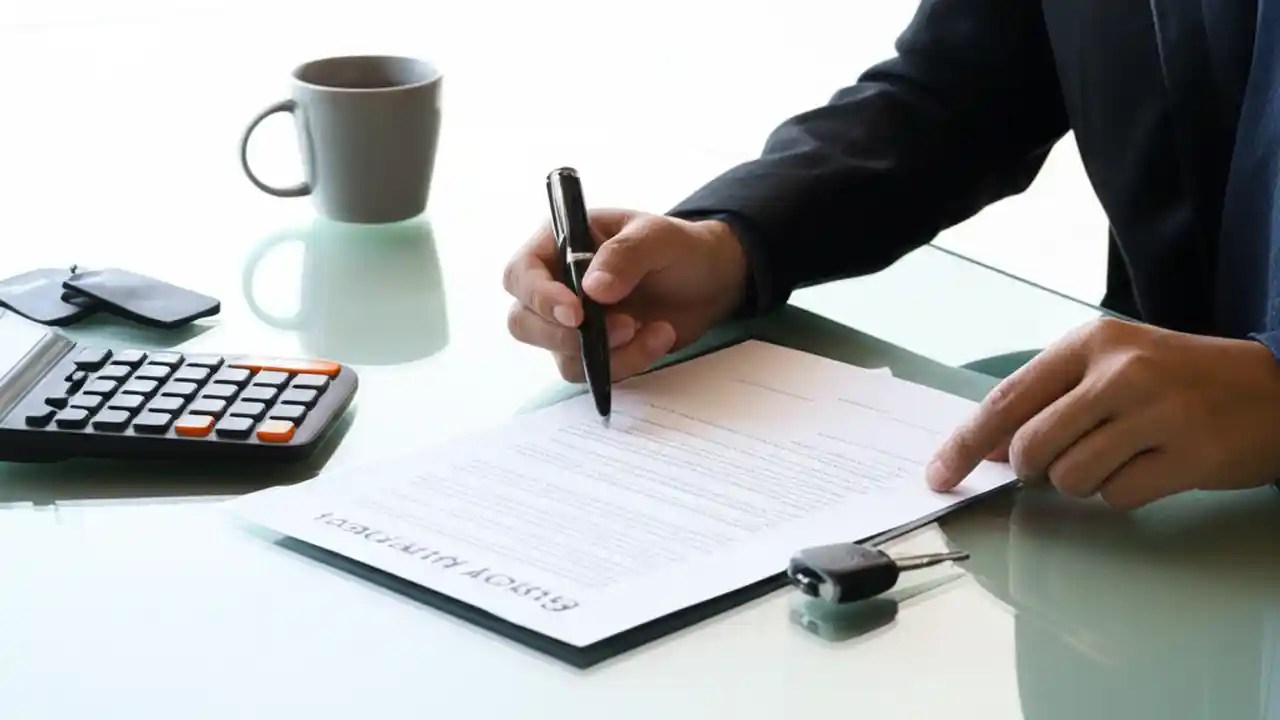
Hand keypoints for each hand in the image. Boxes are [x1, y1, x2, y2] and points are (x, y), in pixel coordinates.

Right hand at [503, 209, 748, 380]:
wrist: (708, 282)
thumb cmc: (676, 247)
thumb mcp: (657, 237)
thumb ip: (625, 255)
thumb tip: (592, 289)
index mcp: (557, 244)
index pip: (521, 274)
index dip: (539, 297)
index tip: (576, 313)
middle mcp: (555, 286)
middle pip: (524, 323)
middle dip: (566, 336)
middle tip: (621, 328)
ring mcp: (572, 323)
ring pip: (560, 355)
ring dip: (606, 352)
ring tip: (652, 329)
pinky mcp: (593, 351)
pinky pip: (593, 372)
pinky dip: (628, 362)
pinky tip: (660, 337)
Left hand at [927, 318, 1279, 508]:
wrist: (1274, 389)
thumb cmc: (1178, 380)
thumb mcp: (1110, 367)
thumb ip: (1047, 400)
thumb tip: (985, 449)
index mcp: (1090, 343)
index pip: (1006, 400)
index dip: (965, 444)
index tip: (939, 474)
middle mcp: (1120, 371)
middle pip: (1031, 447)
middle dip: (1032, 471)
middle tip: (1058, 464)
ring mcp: (1157, 411)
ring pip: (1070, 477)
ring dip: (1081, 484)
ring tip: (1118, 457)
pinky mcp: (1189, 453)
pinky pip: (1117, 497)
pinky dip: (1122, 494)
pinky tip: (1151, 467)